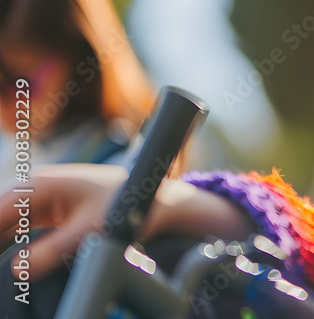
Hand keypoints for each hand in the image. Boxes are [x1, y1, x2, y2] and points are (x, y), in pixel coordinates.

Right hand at [1, 163, 255, 278]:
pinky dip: (14, 242)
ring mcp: (43, 197)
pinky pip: (22, 227)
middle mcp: (37, 186)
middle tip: (8, 271)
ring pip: (9, 223)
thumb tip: (17, 270)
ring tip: (13, 269)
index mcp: (40, 184)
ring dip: (6, 241)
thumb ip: (50, 252)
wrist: (155, 199)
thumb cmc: (125, 206)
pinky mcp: (51, 210)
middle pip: (2, 217)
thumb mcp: (88, 232)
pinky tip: (16, 262)